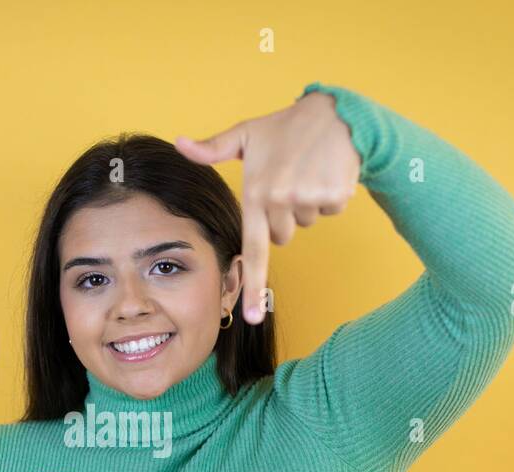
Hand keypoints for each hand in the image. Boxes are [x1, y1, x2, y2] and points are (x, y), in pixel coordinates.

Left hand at [175, 89, 361, 323]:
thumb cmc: (285, 126)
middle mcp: (280, 201)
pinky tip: (325, 171)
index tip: (253, 317)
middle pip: (282, 237)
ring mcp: (308, 199)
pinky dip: (329, 195)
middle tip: (287, 180)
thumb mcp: (246, 134)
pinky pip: (329, 211)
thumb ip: (213, 149)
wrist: (335, 112)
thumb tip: (179, 144)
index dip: (252, 287)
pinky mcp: (335, 196)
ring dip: (307, 203)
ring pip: (305, 223)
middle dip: (283, 215)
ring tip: (306, 171)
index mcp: (256, 194)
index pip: (253, 250)